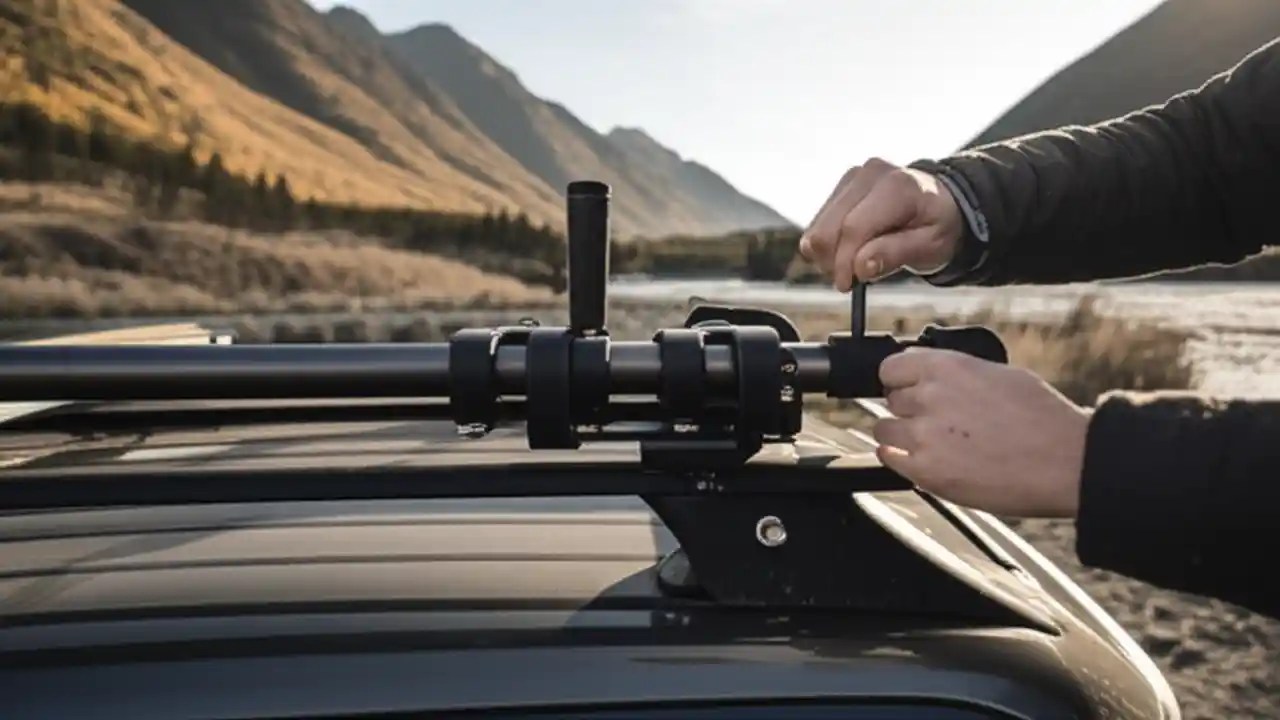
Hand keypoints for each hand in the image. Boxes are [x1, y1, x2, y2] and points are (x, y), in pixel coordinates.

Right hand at [799, 158, 963, 290]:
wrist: (940, 201)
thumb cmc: (938, 225)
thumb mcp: (930, 246)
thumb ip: (896, 253)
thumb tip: (860, 267)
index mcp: (897, 186)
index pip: (854, 227)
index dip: (844, 261)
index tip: (846, 285)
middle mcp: (870, 174)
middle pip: (829, 227)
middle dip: (833, 261)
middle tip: (849, 281)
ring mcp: (853, 177)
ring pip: (818, 226)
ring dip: (828, 255)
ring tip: (853, 265)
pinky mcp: (842, 185)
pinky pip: (818, 222)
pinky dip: (828, 244)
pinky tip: (848, 251)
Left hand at [873, 347, 1090, 517]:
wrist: (1066, 462)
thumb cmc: (1044, 420)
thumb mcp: (999, 374)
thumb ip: (957, 374)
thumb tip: (933, 375)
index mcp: (948, 367)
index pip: (891, 367)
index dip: (900, 380)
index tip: (906, 388)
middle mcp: (930, 397)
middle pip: (891, 399)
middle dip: (909, 409)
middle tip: (935, 421)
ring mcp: (924, 435)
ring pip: (883, 428)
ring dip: (901, 434)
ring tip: (930, 443)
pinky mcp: (926, 470)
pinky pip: (888, 458)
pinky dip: (899, 458)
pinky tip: (922, 459)